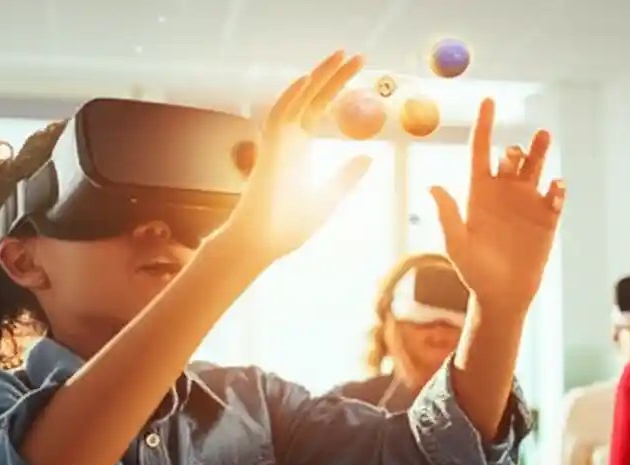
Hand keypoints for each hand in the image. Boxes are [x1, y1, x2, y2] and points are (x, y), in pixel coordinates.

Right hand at [217, 50, 371, 265]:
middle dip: (335, 75)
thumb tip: (369, 156)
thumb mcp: (328, 199)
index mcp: (300, 147)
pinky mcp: (268, 154)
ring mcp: (277, 144)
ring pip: (298, 100)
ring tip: (340, 56)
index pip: (322, 107)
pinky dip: (290, 98)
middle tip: (359, 55)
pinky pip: (277, 119)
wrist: (261, 245)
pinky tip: (308, 80)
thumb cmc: (288, 227)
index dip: (339, 86)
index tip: (359, 69)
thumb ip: (346, 177)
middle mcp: (287, 139)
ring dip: (318, 77)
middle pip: (313, 97)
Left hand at [431, 100, 565, 316]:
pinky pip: (555, 194)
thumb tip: (433, 186)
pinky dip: (557, 187)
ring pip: (536, 165)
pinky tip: (555, 188)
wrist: (502, 295)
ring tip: (543, 136)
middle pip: (512, 157)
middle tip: (515, 157)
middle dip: (515, 150)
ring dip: (540, 150)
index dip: (484, 125)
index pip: (481, 150)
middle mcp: (503, 191)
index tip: (489, 101)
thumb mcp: (457, 245)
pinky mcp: (547, 217)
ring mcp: (526, 202)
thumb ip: (448, 216)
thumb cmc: (474, 273)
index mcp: (478, 192)